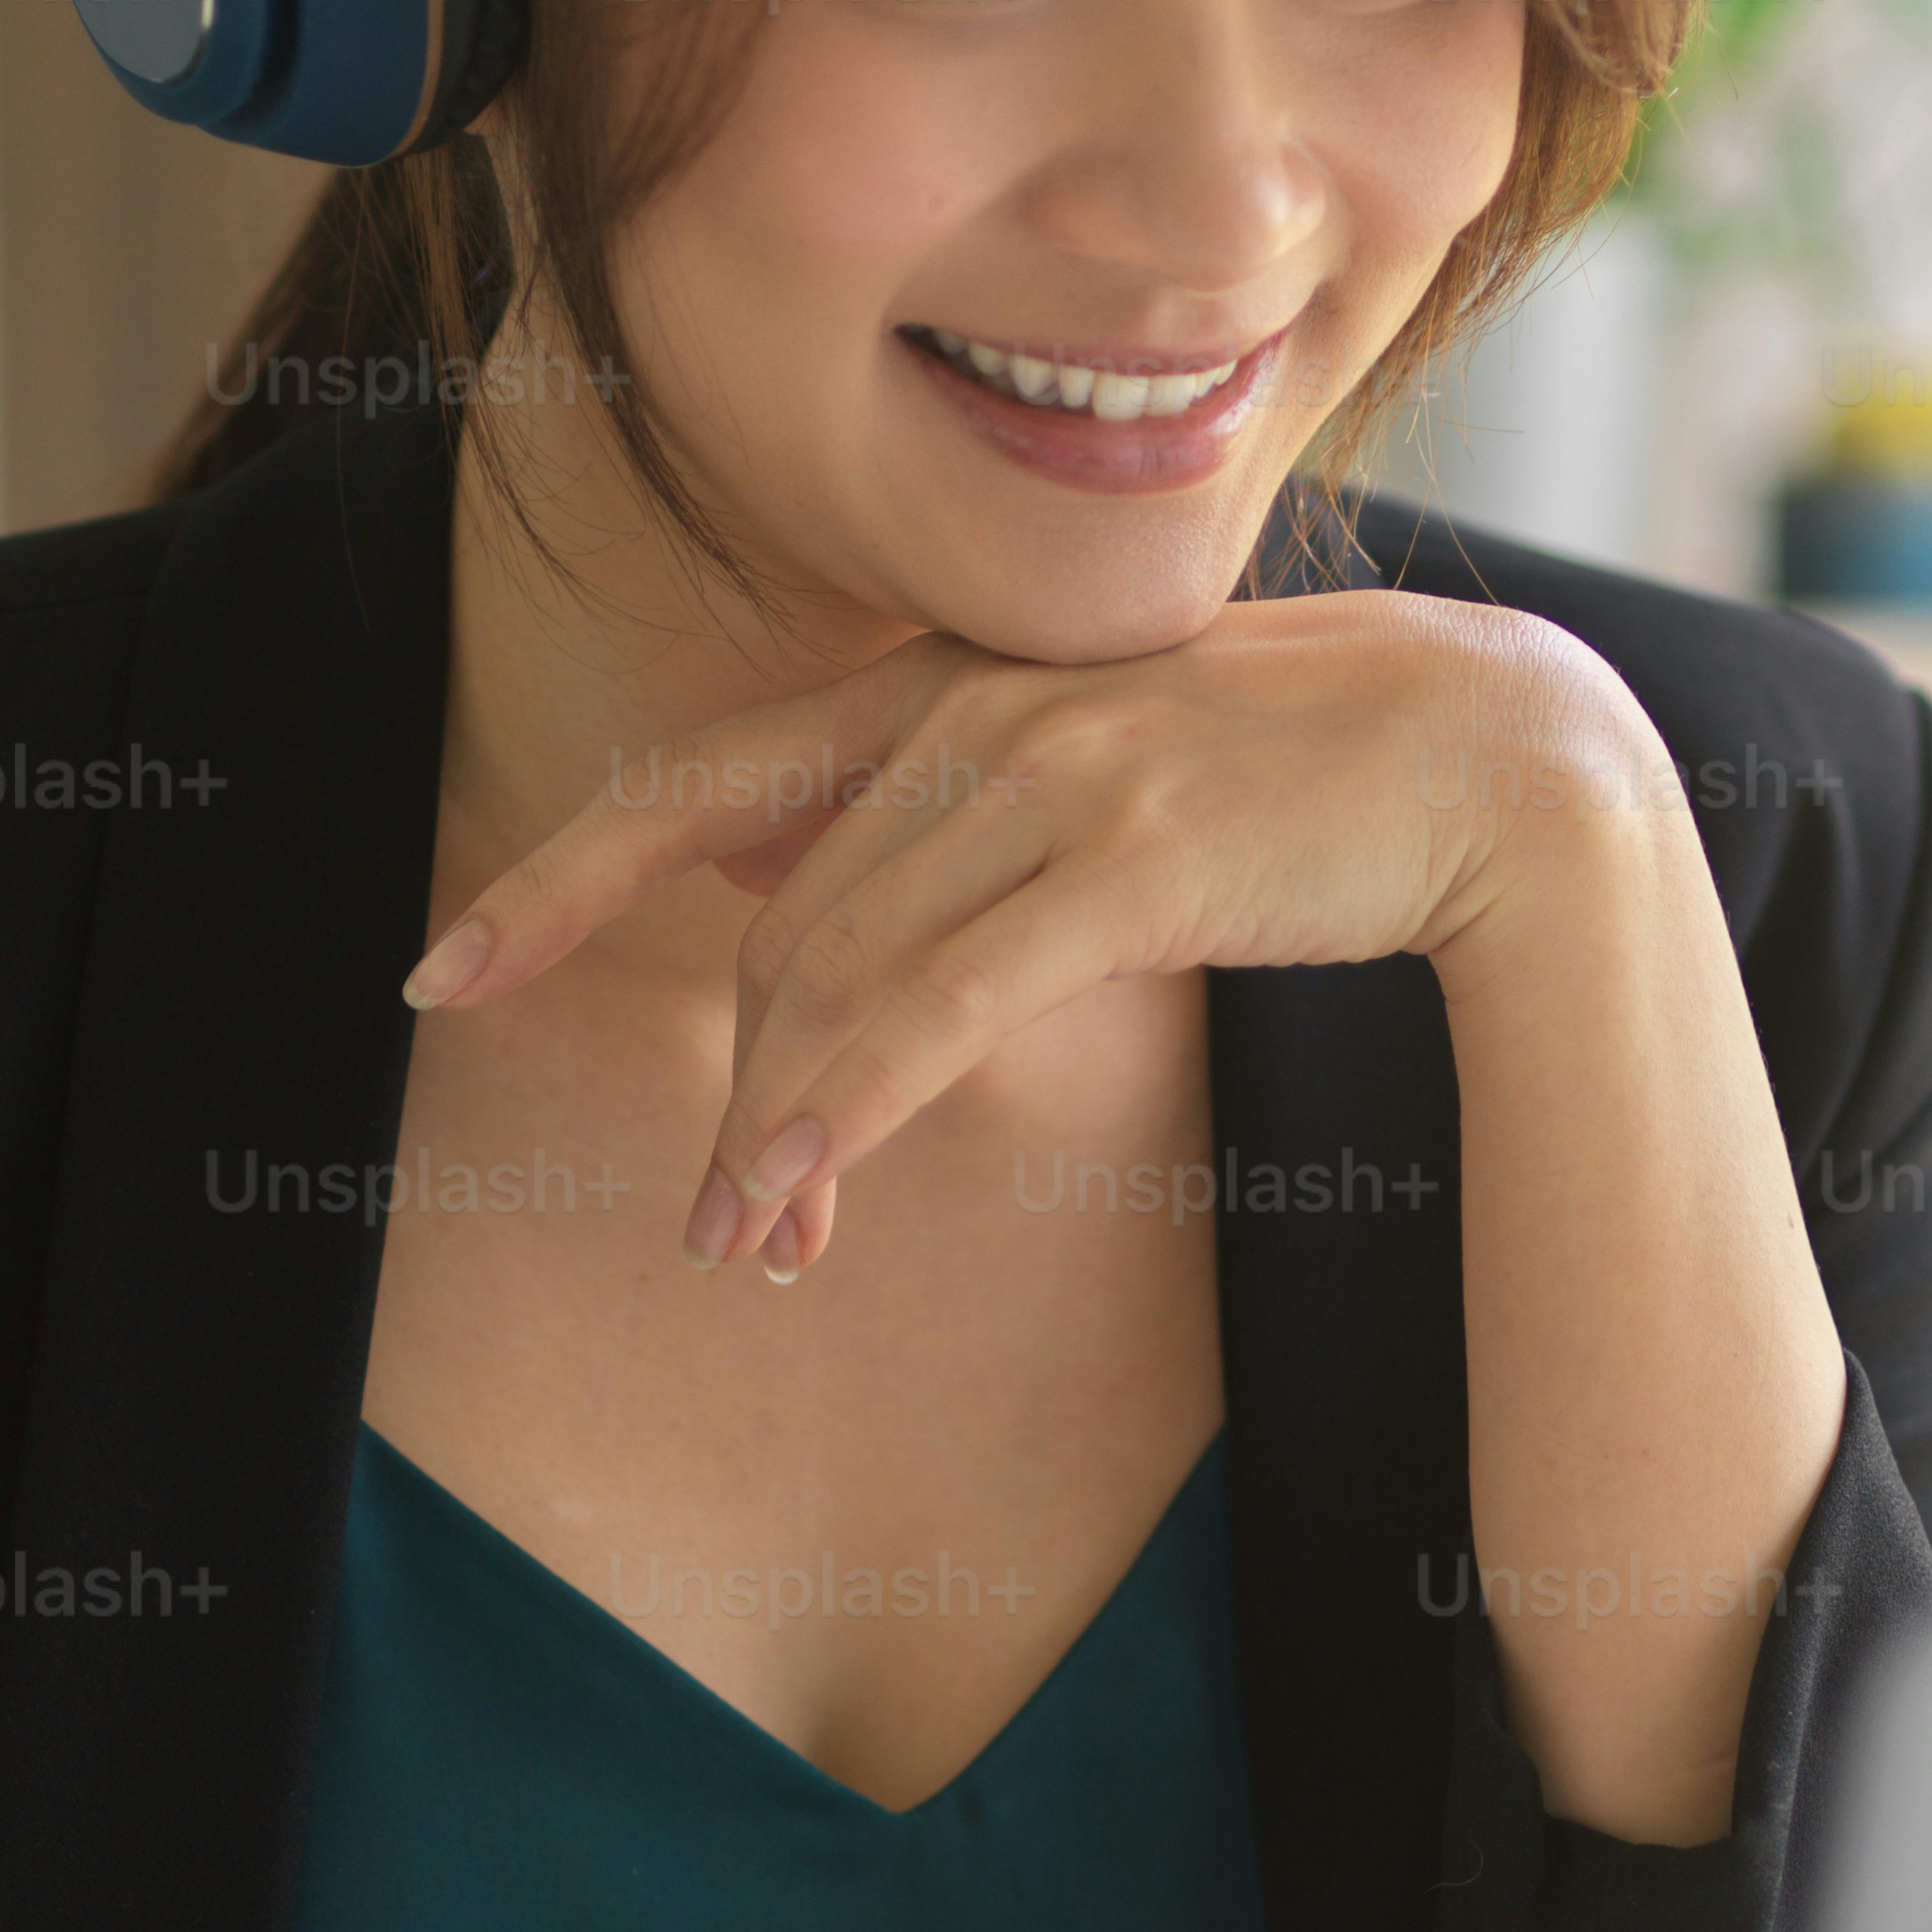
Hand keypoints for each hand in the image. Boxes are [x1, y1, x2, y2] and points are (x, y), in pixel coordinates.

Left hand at [401, 598, 1678, 1273]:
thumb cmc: (1285, 779)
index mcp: (937, 686)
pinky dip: (852, 1097)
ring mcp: (1046, 770)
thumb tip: (792, 894)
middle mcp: (965, 709)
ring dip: (780, 1125)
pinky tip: (802, 1181)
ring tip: (755, 1245)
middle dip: (736, 1086)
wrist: (1486, 749)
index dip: (558, 881)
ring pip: (841, 971)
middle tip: (727, 1225)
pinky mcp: (1126, 853)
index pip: (695, 783)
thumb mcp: (1081, 770)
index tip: (445, 974)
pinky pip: (940, 999)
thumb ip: (934, 811)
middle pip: (778, 925)